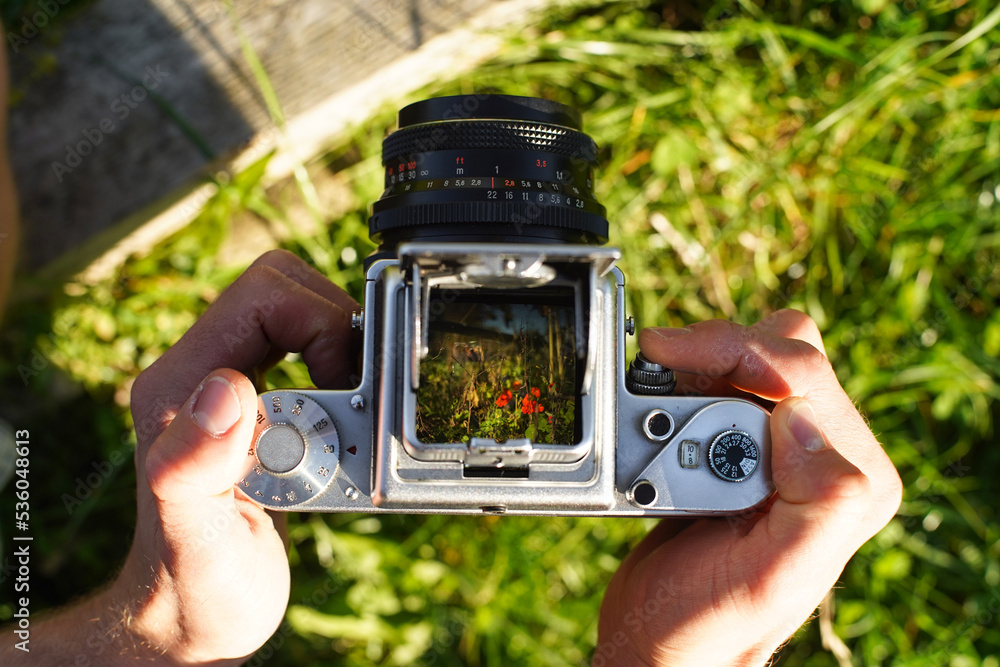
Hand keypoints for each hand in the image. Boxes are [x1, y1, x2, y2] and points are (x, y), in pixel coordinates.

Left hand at [17, 250, 355, 665]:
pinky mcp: (258, 402)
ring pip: (305, 314)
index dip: (323, 324)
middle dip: (341, 334)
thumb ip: (194, 469)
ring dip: (349, 358)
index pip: (264, 294)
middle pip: (288, 291)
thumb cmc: (196, 592)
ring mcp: (230, 385)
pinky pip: (314, 352)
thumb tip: (228, 388)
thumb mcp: (198, 545)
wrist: (192, 616)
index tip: (345, 389)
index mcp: (182, 387)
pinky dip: (349, 377)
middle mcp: (203, 374)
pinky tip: (349, 429)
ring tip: (353, 422)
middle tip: (358, 399)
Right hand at [595, 310, 901, 666]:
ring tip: (653, 417)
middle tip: (655, 384)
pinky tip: (656, 420)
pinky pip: (718, 380)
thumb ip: (820, 500)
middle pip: (778, 349)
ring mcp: (784, 445)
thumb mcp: (772, 577)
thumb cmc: (711, 619)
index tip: (664, 355)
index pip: (803, 372)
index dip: (734, 350)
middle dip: (709, 357)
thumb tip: (799, 416)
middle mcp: (827, 454)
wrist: (661, 635)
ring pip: (748, 355)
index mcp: (853, 477)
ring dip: (692, 370)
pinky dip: (679, 384)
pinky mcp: (744, 441)